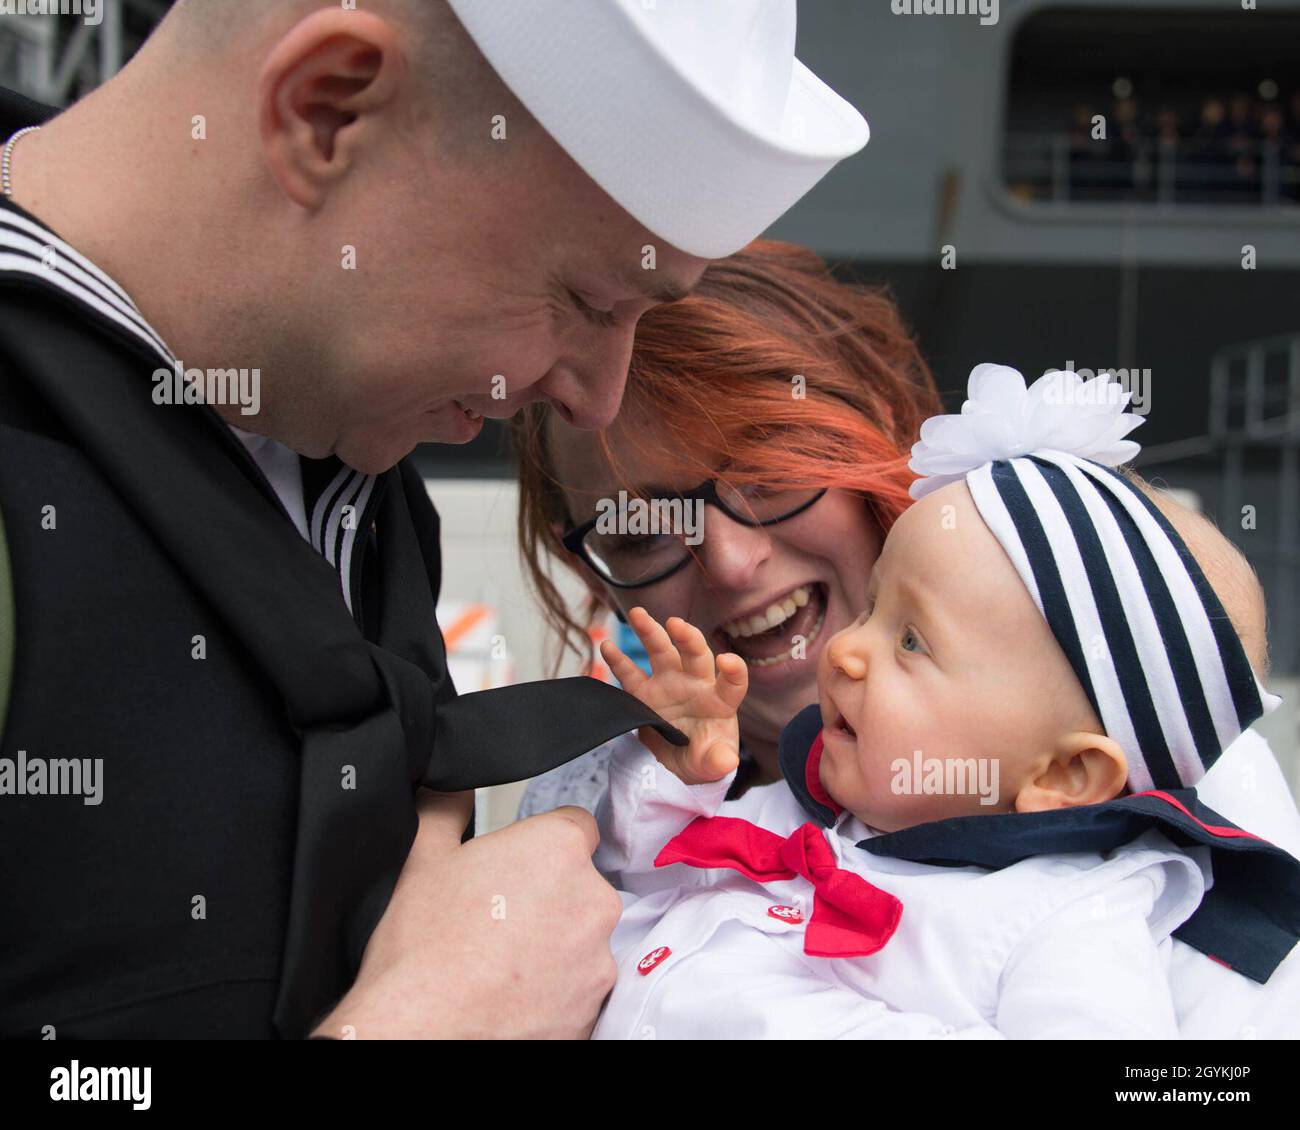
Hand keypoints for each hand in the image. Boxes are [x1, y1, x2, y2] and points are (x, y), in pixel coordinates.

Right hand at [313, 791, 620, 1038]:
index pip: (575, 826)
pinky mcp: (593, 1011)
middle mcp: (592, 900)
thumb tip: (448, 784)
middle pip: (581, 883)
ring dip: (554, 944)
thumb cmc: (422, 953)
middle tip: (498, 916)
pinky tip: (512, 992)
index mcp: (559, 849)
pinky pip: (580, 987)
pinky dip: (555, 989)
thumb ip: (445, 806)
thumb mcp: (422, 857)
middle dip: (549, 895)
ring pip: (582, 938)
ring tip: (500, 960)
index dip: (541, 845)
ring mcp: (598, 960)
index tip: (517, 867)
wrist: (420, 1034)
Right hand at [600, 607, 747, 784]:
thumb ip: (719, 761)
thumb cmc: (704, 758)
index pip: (733, 682)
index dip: (734, 671)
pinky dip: (618, 659)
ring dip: (650, 631)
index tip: (728, 660)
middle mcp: (695, 684)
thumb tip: (725, 763)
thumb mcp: (712, 764)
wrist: (679, 763)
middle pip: (695, 654)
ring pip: (661, 652)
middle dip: (687, 637)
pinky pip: (630, 673)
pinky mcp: (644, 692)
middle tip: (676, 625)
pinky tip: (607, 646)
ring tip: (638, 614)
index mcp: (719, 701)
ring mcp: (668, 684)